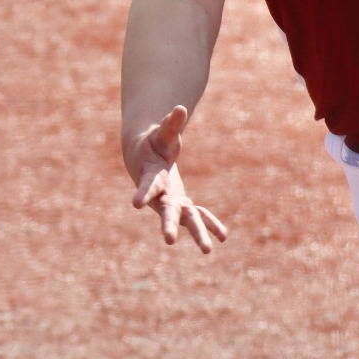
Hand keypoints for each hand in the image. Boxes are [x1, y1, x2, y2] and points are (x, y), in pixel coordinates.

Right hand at [129, 105, 229, 251]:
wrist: (146, 161)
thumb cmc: (153, 143)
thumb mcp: (162, 132)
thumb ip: (171, 124)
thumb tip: (180, 108)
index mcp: (151, 177)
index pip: (147, 186)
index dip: (142, 193)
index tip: (135, 204)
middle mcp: (161, 195)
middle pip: (165, 211)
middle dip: (168, 224)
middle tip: (168, 240)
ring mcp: (172, 202)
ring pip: (185, 220)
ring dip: (197, 233)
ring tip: (208, 251)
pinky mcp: (183, 204)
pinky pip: (198, 216)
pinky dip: (210, 224)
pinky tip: (223, 236)